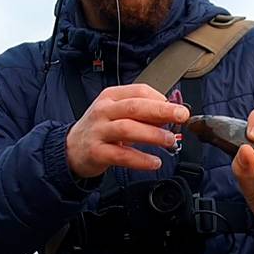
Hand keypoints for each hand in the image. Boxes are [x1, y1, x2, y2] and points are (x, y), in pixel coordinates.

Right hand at [65, 83, 189, 178]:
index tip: (177, 108)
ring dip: (152, 134)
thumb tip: (170, 114)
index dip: (160, 99)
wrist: (71, 149)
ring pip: (128, 129)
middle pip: (135, 107)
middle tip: (181, 116)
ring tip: (169, 140)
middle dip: (162, 111)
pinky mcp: (97, 152)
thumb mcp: (117, 114)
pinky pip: (122, 155)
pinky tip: (154, 161)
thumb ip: (142, 113)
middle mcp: (104, 111)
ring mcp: (99, 131)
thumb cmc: (100, 129)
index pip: (139, 91)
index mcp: (111, 97)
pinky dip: (140, 159)